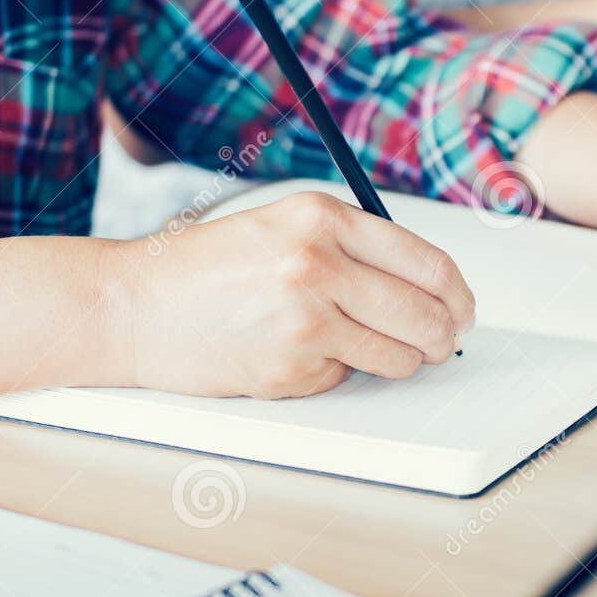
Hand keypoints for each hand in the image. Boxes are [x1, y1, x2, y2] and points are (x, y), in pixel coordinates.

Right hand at [110, 191, 474, 397]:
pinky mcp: (290, 367)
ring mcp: (305, 319)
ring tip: (363, 351)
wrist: (133, 307)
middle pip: (424, 313)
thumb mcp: (281, 226)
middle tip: (440, 344)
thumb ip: (351, 247)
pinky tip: (297, 356)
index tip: (463, 309)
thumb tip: (426, 288)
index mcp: (321, 217)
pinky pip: (347, 379)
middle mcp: (317, 263)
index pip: (425, 261)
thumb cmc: (204, 270)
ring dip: (397, 362)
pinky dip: (336, 374)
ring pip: (398, 356)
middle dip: (441, 337)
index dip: (457, 294)